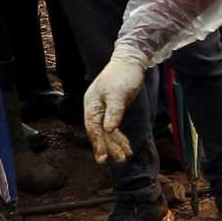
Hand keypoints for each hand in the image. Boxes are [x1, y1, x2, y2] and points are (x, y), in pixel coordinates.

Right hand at [83, 46, 148, 162]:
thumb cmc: (123, 75)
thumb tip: (107, 130)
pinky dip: (119, 136)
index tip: (103, 157)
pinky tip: (126, 145)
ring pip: (107, 131)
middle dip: (109, 146)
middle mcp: (94, 108)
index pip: (93, 127)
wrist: (130, 61)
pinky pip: (112, 126)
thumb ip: (114, 112)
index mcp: (91, 104)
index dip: (98, 143)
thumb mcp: (119, 94)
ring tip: (125, 156)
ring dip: (116, 143)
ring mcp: (102, 109)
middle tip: (120, 160)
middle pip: (99, 131)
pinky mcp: (111, 109)